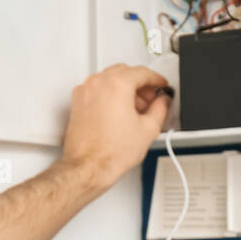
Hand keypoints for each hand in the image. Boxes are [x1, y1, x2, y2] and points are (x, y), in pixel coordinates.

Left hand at [59, 63, 170, 195]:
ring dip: (125, 88)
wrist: (88, 167)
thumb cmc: (111, 153)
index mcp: (117, 84)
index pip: (143, 72)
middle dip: (141, 84)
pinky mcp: (78, 102)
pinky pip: (97, 89)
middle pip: (125, 72)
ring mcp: (85, 91)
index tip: (161, 85)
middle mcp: (98, 83)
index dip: (157, 80)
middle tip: (152, 97)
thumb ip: (161, 108)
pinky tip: (120, 111)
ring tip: (137, 108)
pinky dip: (110, 94)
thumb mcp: (148, 129)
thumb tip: (163, 101)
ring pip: (110, 79)